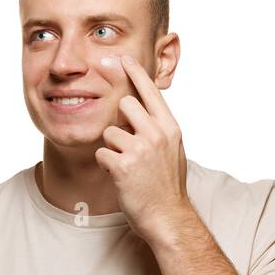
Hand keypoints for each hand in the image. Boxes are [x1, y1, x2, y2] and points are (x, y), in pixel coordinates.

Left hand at [95, 54, 193, 244]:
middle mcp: (158, 133)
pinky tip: (120, 177)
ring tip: (127, 167)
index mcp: (171, 127)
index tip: (123, 58)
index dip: (136, 73)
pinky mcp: (124, 165)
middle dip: (119, 121)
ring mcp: (141, 148)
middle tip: (128, 145)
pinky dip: (106, 165)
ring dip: (112, 149)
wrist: (168, 216)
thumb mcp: (172, 150)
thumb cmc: (166, 185)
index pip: (150, 92)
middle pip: (125, 104)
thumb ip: (158, 129)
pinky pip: (101, 153)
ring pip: (109, 132)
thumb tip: (139, 113)